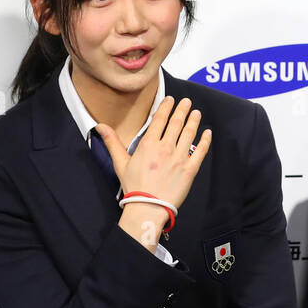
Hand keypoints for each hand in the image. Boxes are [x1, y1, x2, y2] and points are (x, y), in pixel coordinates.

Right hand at [95, 96, 212, 211]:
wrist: (148, 207)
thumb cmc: (134, 187)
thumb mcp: (120, 163)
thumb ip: (112, 142)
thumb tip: (100, 126)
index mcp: (149, 145)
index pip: (159, 120)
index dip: (166, 107)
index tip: (170, 99)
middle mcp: (166, 148)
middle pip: (176, 123)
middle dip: (182, 110)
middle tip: (187, 102)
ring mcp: (179, 158)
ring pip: (189, 134)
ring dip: (193, 121)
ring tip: (196, 113)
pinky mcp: (190, 170)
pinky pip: (200, 151)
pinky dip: (205, 141)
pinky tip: (207, 133)